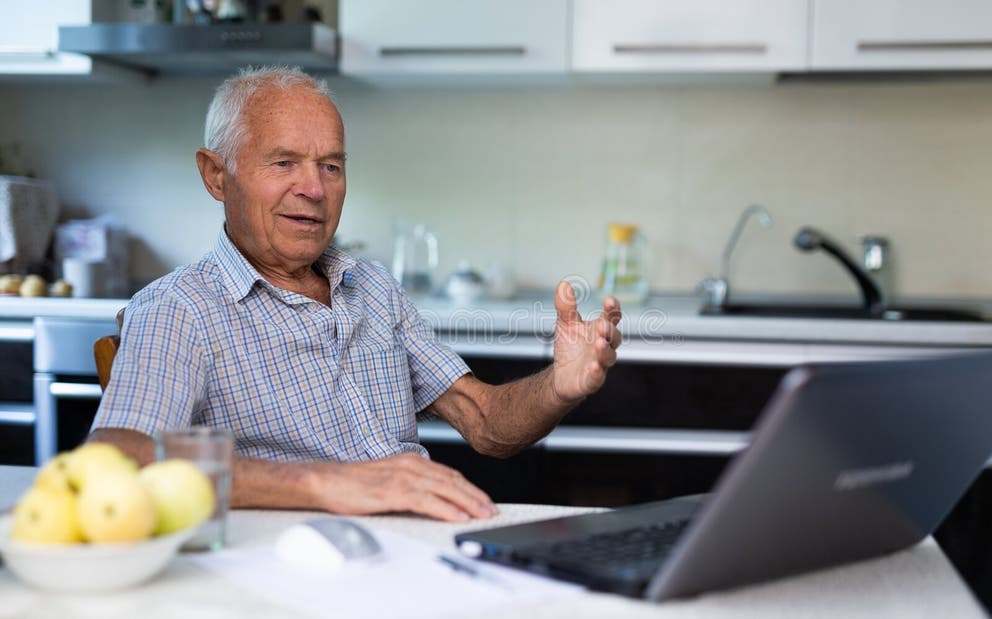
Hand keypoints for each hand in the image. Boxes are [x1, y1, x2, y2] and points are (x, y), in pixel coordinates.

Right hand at [312, 453, 497, 521]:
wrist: (325, 480)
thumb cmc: (352, 483)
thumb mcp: (388, 479)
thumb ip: (410, 484)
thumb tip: (429, 499)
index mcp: (411, 461)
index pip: (449, 475)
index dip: (469, 488)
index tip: (483, 500)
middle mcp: (411, 465)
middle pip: (453, 481)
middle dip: (475, 496)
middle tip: (491, 510)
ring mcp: (403, 477)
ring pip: (445, 490)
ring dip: (468, 503)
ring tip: (483, 515)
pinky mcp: (394, 491)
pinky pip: (427, 501)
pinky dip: (446, 509)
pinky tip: (458, 517)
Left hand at [551, 280, 622, 403]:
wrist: (560, 374)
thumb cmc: (570, 346)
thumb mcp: (565, 323)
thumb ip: (566, 305)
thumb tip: (564, 284)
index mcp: (600, 328)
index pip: (612, 316)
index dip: (613, 308)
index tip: (609, 301)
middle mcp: (604, 345)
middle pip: (614, 337)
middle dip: (610, 331)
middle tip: (602, 325)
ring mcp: (600, 363)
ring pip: (609, 357)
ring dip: (605, 350)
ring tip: (599, 343)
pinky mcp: (592, 380)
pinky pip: (598, 377)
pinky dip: (597, 372)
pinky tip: (594, 367)